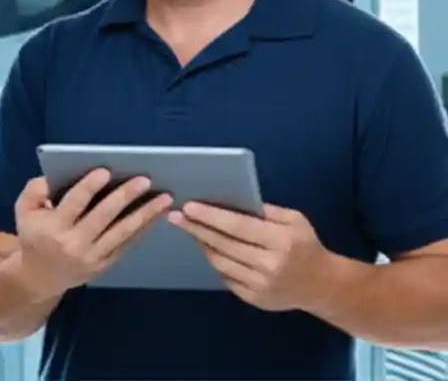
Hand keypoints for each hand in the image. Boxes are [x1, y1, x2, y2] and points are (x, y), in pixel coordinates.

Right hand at [13, 169, 172, 301]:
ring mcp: (92, 256)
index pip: (74, 203)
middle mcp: (74, 243)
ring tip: (164, 198)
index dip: (89, 187)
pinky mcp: (104, 264)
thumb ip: (34, 190)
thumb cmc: (34, 235)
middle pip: (103, 216)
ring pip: (122, 232)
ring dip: (145, 214)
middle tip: (144, 179)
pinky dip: (142, 229)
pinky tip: (156, 215)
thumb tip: (54, 177)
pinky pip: (126, 244)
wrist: (40, 277)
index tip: (106, 171)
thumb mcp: (23, 210)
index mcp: (53, 227)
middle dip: (125, 196)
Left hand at [170, 202, 338, 311]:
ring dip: (203, 244)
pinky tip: (210, 249)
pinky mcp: (253, 299)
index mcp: (281, 241)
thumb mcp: (294, 220)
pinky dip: (216, 261)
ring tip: (192, 229)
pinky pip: (225, 277)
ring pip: (219, 262)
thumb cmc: (305, 245)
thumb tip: (230, 199)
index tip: (188, 206)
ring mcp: (260, 285)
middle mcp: (269, 265)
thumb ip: (264, 210)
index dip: (210, 216)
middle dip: (196, 228)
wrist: (322, 285)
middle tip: (175, 215)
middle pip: (223, 244)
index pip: (238, 226)